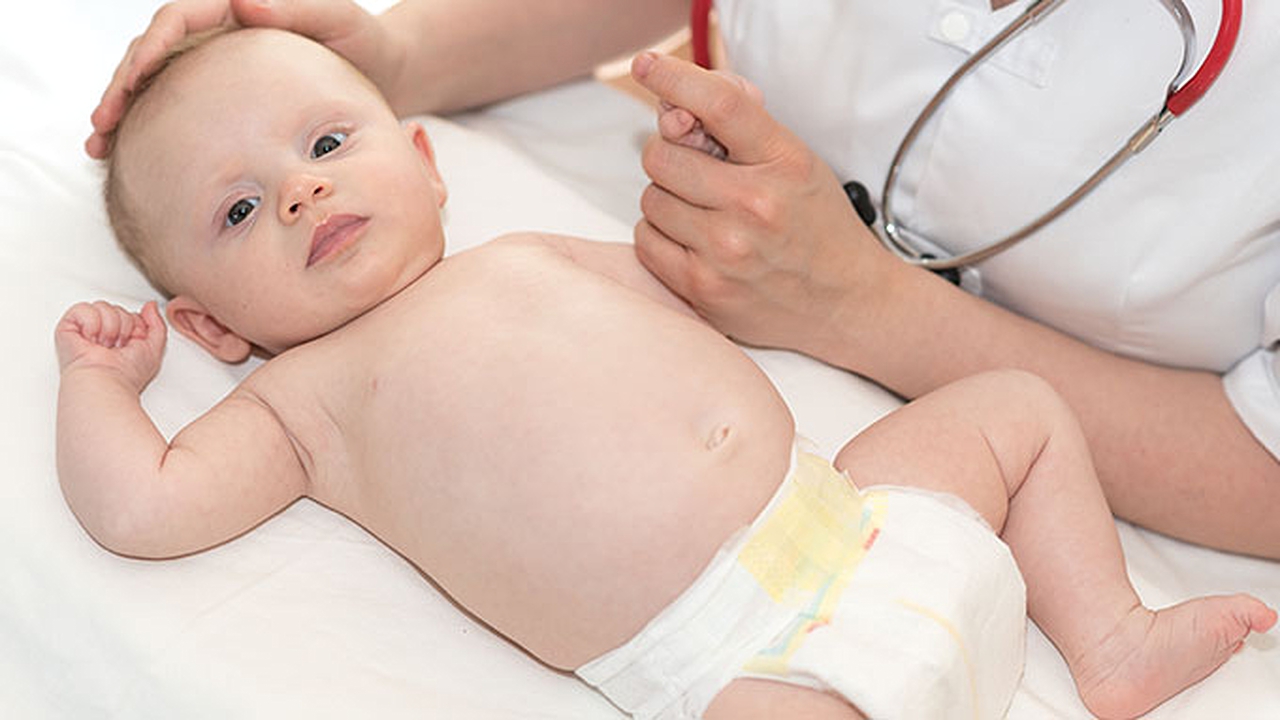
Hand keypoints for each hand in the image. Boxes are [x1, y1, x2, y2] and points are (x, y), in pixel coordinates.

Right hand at [55, 301, 167, 391]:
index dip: (135, 328)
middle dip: (123, 328)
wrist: (106, 381)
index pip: (131, 314)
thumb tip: (150, 306)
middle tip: (115, 347)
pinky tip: (90, 339)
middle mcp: (103, 331)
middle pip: (118, 308)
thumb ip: (157, 324)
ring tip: (103, 345)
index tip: (131, 345)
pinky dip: (91, 324)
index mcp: (121, 336)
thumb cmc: (126, 374)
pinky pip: (83, 308)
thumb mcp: (153, 348)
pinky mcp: (67, 327)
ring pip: (103, 306)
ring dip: (108, 328)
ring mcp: (85, 329)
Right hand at [87, 0, 398, 158]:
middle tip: (102, 123)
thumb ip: (298, 7)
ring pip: (157, 84)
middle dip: (121, 85)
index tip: (134, 76)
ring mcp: (219, 66)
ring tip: (100, 146)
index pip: (179, 18)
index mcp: (236, 9)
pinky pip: (179, 109)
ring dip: (124, 111)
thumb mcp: (341, 20)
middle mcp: (219, 32)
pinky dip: (153, 131)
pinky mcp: (226, 97)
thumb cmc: (367, 41)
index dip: (150, 45)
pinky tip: (132, 159)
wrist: (387, 72)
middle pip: (154, 52)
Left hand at [629, 53, 892, 355]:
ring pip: (651, 199)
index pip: (720, 103)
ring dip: (668, 200)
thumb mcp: (796, 161)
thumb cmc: (815, 224)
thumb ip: (742, 127)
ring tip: (703, 213)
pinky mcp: (703, 287)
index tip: (649, 67)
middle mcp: (755, 205)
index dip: (675, 78)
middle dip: (671, 157)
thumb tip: (677, 103)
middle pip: (663, 156)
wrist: (845, 300)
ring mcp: (726, 250)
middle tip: (694, 172)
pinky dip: (660, 236)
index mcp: (784, 162)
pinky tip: (692, 240)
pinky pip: (646, 241)